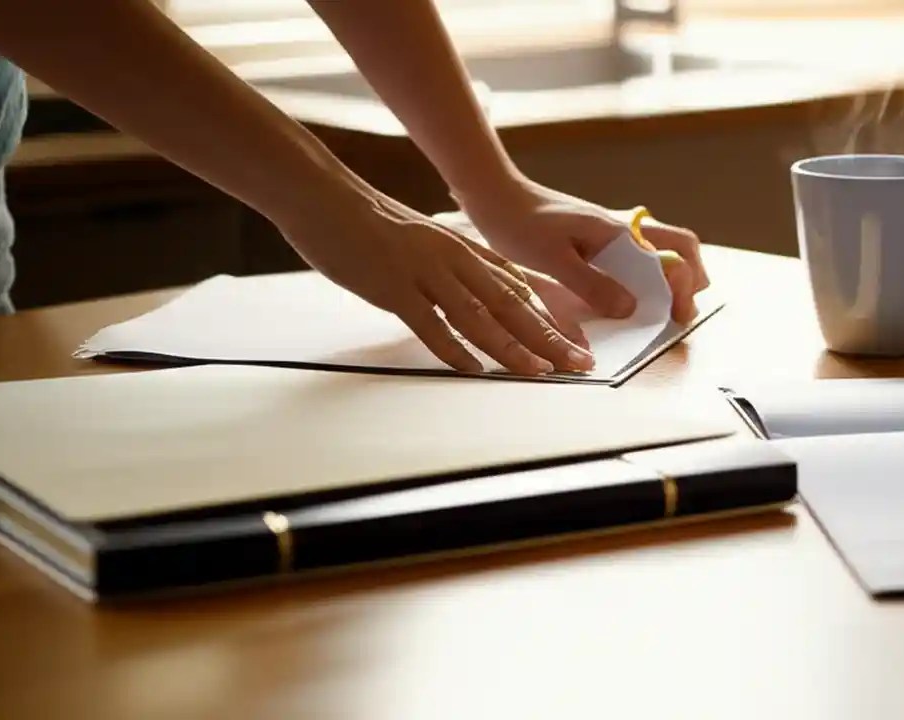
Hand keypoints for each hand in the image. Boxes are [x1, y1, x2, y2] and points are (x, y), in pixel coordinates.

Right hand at [276, 188, 593, 375]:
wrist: (323, 197)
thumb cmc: (368, 222)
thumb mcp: (422, 240)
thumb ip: (452, 264)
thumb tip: (475, 290)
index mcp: (462, 249)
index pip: (517, 287)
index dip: (549, 317)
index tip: (575, 343)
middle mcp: (453, 259)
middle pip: (512, 304)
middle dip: (550, 337)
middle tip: (580, 364)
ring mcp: (424, 272)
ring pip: (480, 315)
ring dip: (513, 348)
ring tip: (541, 372)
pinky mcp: (394, 286)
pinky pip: (431, 323)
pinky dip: (454, 349)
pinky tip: (474, 369)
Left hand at [453, 178, 709, 322]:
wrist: (494, 196)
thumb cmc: (519, 222)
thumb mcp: (553, 259)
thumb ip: (592, 283)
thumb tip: (630, 308)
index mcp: (618, 231)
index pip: (673, 254)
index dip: (683, 287)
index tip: (678, 315)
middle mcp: (622, 230)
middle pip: (679, 246)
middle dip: (690, 277)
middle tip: (682, 311)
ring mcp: (612, 234)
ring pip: (659, 251)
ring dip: (669, 277)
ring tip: (665, 307)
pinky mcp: (596, 241)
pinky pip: (633, 258)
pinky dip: (644, 277)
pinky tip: (630, 298)